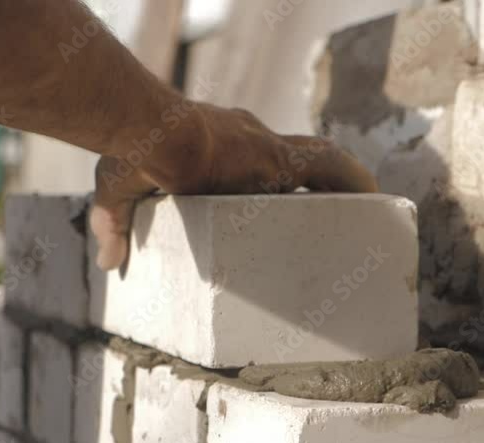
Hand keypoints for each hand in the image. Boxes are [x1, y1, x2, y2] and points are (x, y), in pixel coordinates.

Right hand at [90, 102, 378, 269]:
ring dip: (341, 182)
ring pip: (317, 161)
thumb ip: (115, 226)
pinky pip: (329, 164)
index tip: (280, 206)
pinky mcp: (276, 156)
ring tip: (365, 208)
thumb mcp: (118, 190)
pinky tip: (374, 194)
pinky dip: (353, 178)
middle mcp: (248, 146)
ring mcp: (265, 149)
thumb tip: (109, 265)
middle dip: (311, 188)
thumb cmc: (133, 153)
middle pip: (292, 165)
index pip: (253, 165)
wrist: (151, 135)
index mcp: (217, 152)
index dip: (269, 183)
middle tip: (329, 218)